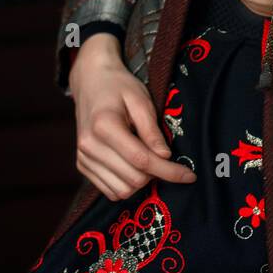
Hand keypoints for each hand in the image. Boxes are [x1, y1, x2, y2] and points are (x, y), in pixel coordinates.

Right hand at [68, 33, 196, 199]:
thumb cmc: (119, 86)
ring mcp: (83, 158)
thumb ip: (152, 130)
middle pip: (133, 179)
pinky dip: (127, 184)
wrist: (91, 82)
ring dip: (142, 182)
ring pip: (121, 191)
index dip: (169, 171)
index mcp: (104, 127)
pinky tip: (134, 166)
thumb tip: (165, 157)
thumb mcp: (141, 100)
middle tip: (167, 160)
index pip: (141, 160)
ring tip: (148, 159)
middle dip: (157, 175)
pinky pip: (110, 190)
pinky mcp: (82, 165)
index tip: (189, 176)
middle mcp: (89, 146)